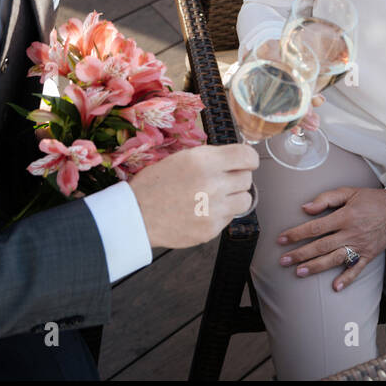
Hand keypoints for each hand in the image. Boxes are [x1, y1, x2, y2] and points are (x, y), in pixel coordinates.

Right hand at [129, 143, 258, 248]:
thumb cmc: (155, 184)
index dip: (248, 158)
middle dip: (237, 177)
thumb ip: (210, 157)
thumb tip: (234, 158)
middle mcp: (212, 185)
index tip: (245, 162)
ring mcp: (214, 210)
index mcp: (204, 162)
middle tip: (223, 180)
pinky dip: (221, 213)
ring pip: (245, 200)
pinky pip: (230, 218)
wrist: (137, 215)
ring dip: (235, 196)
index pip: (247, 156)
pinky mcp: (211, 229)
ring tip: (217, 196)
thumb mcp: (181, 158)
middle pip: (247, 178)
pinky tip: (204, 210)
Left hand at [276, 187, 385, 290]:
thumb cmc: (371, 199)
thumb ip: (326, 198)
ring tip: (299, 272)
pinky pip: (357, 269)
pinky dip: (347, 279)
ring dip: (316, 267)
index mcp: (345, 216)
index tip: (281, 239)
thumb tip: (305, 208)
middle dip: (300, 254)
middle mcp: (351, 233)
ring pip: (335, 259)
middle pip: (321, 246)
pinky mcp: (370, 255)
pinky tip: (335, 287)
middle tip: (283, 261)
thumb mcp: (348, 192)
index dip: (296, 234)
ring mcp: (361, 246)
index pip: (315, 227)